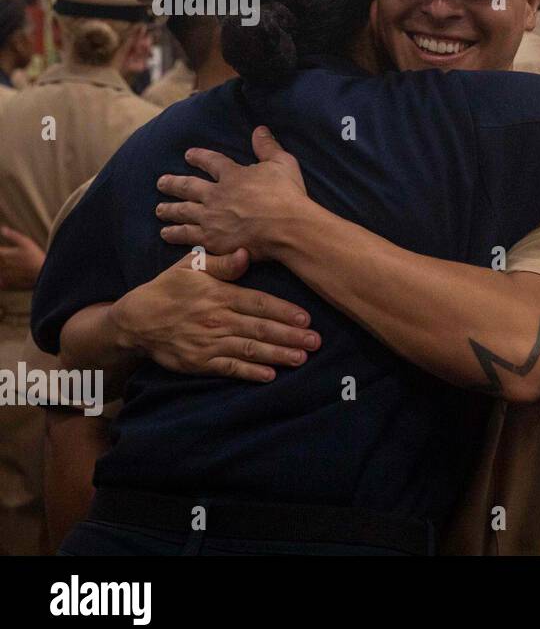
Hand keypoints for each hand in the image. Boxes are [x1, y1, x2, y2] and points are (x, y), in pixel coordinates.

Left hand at [0, 226, 44, 289]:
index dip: (0, 251)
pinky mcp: (7, 286)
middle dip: (1, 260)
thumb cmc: (36, 257)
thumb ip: (12, 235)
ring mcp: (3, 276)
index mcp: (2, 254)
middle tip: (10, 259)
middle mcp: (1, 266)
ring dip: (1, 269)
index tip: (3, 251)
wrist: (45, 275)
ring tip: (9, 267)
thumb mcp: (26, 242)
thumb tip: (2, 229)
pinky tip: (7, 277)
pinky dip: (2, 280)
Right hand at [109, 248, 318, 382]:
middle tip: (316, 342)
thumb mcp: (190, 266)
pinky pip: (229, 369)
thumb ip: (220, 262)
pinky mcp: (200, 362)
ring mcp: (209, 343)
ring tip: (301, 358)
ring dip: (277, 355)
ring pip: (249, 350)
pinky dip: (250, 373)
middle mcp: (218, 320)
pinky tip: (270, 375)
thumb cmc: (169, 288)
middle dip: (290, 336)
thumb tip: (245, 253)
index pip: (258, 303)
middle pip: (260, 328)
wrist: (136, 320)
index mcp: (220, 295)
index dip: (284, 311)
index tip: (306, 318)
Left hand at [156, 126, 308, 259]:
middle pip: (188, 187)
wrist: (286, 227)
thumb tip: (260, 129)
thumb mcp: (282, 163)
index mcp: (232, 175)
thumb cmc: (287, 194)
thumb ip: (268, 147)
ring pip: (183, 212)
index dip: (199, 157)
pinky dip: (176, 234)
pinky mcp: (212, 239)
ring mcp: (211, 218)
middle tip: (161, 183)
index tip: (188, 155)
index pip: (211, 162)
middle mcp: (216, 195)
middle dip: (173, 184)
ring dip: (170, 209)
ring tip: (159, 209)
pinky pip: (188, 235)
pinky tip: (166, 234)